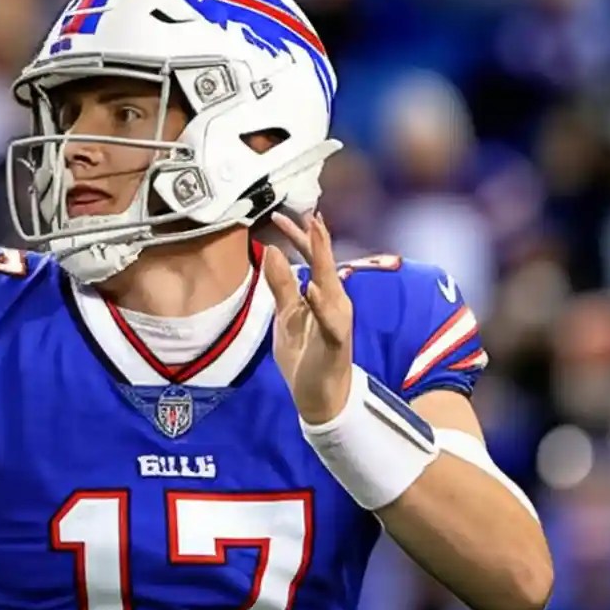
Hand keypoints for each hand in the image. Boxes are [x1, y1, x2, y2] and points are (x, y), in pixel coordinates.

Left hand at [263, 212, 353, 424]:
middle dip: (317, 239)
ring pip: (331, 287)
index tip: (280, 215)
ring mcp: (336, 322)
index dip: (298, 237)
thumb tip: (273, 251)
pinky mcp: (335, 343)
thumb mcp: (286, 315)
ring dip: (323, 262)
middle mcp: (334, 303)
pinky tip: (313, 289)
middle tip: (310, 213)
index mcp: (320, 294)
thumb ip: (281, 285)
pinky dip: (322, 305)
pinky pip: (330, 321)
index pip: (310, 259)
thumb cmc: (304, 352)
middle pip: (324, 265)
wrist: (318, 396)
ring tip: (315, 236)